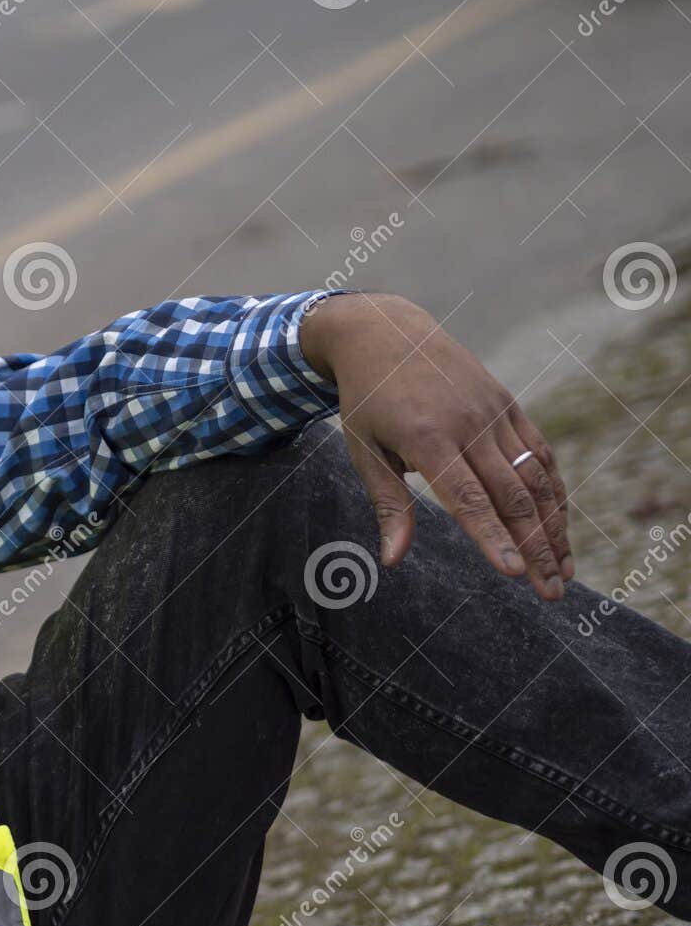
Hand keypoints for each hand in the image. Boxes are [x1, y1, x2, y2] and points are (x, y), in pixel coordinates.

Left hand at [299, 292, 571, 599]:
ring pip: (536, 477)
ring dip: (553, 528)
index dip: (491, 538)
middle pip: (512, 496)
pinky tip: (559, 527)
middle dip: (534, 548)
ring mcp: (494, 412)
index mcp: (427, 437)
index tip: (512, 575)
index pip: (467, 498)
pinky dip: (554, 492)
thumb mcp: (363, 450)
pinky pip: (540, 453)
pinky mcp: (508, 405)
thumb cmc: (367, 399)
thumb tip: (392, 560)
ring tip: (563, 572)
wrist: (386, 331)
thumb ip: (387, 504)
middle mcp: (469, 424)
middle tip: (551, 594)